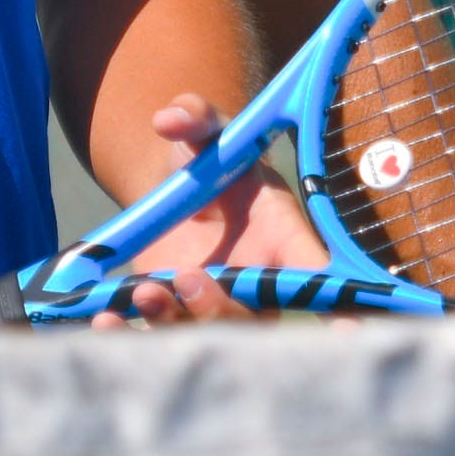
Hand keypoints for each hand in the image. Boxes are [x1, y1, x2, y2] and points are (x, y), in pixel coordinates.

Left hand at [74, 94, 328, 323]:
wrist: (178, 186)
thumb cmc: (212, 157)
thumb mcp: (207, 131)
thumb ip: (196, 116)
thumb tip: (171, 117)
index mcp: (288, 241)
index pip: (321, 278)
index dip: (340, 310)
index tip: (350, 335)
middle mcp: (261, 285)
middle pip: (255, 319)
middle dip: (222, 310)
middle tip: (190, 276)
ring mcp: (221, 307)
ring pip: (207, 336)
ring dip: (177, 322)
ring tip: (144, 292)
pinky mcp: (178, 318)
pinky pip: (160, 339)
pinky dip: (132, 337)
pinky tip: (105, 321)